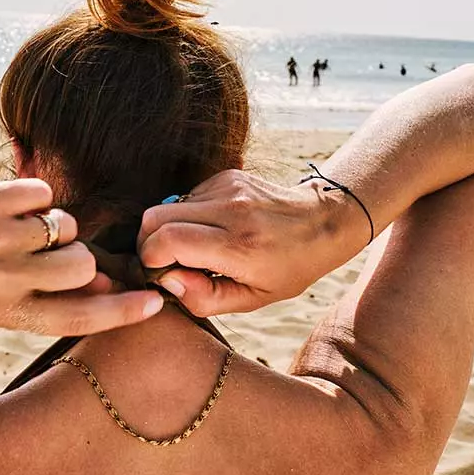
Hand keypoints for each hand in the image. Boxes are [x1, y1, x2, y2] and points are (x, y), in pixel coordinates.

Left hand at [0, 171, 164, 335]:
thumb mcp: (4, 287)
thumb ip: (55, 293)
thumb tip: (114, 290)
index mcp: (3, 313)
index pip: (76, 320)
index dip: (122, 313)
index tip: (158, 304)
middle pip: (83, 267)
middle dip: (78, 251)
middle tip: (48, 245)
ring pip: (66, 228)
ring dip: (54, 221)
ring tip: (21, 225)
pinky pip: (44, 195)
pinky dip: (35, 194)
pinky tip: (7, 203)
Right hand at [136, 169, 368, 314]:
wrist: (325, 222)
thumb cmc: (290, 268)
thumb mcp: (254, 299)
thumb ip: (204, 298)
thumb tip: (166, 280)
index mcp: (239, 247)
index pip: (168, 240)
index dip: (151, 258)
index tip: (161, 273)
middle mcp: (231, 211)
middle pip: (155, 217)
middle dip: (148, 242)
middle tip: (165, 261)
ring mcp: (228, 188)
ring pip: (166, 205)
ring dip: (168, 228)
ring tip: (195, 247)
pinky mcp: (226, 175)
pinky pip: (185, 197)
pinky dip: (187, 216)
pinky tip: (211, 228)